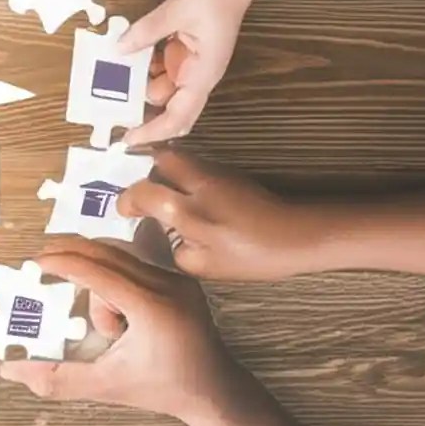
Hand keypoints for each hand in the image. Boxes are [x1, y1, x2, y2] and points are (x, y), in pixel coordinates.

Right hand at [0, 238, 238, 422]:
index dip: (63, 263)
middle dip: (74, 260)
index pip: (97, 272)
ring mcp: (178, 279)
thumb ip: (57, 378)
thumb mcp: (105, 386)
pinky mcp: (182, 279)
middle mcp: (168, 285)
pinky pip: (139, 262)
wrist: (214, 391)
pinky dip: (118, 274)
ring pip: (122, 258)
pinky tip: (117, 305)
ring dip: (101, 280)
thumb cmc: (162, 390)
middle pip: (107, 256)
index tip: (36, 262)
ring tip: (110, 329)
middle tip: (43, 260)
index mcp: (151, 308)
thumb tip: (10, 371)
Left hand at [117, 0, 262, 144]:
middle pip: (170, 108)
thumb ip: (146, 31)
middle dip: (143, 113)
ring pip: (162, 87)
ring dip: (139, 87)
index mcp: (203, 73)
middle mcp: (199, 74)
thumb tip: (118, 49)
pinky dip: (144, 68)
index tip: (128, 139)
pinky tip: (123, 60)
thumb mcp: (176, 8)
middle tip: (110, 114)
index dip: (154, 131)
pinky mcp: (186, 50)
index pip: (178, 116)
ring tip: (108, 84)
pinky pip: (162, 67)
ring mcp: (193, 63)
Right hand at [117, 150, 321, 279]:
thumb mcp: (203, 267)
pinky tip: (188, 197)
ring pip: (178, 158)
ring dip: (165, 172)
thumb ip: (174, 248)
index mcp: (187, 210)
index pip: (142, 193)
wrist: (297, 236)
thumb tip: (164, 235)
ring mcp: (215, 173)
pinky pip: (195, 166)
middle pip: (159, 159)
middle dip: (145, 173)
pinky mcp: (229, 172)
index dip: (127, 202)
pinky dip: (184, 176)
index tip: (126, 212)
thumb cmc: (251, 257)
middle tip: (143, 193)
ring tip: (163, 194)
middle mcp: (197, 184)